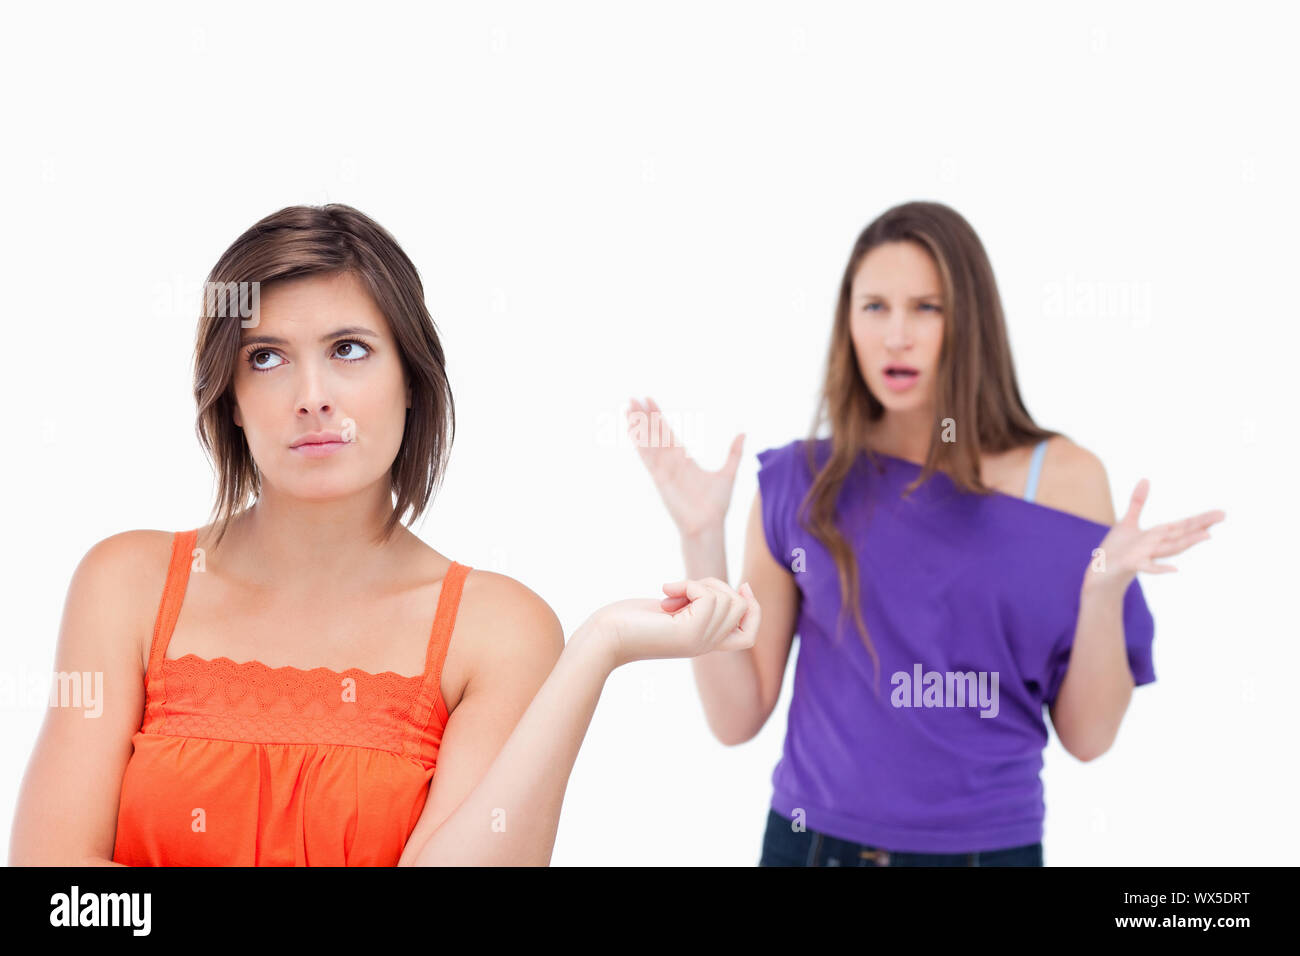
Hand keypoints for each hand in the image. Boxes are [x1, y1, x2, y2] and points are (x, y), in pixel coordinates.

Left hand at [587, 578, 760, 668]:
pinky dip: (689, 584)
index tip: (742, 586)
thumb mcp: (672, 610)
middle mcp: (706, 645)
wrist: (605, 638)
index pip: (749, 636)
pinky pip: (709, 595)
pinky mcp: (690, 631)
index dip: (754, 609)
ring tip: (671, 594)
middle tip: (680, 591)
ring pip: (727, 599)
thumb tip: (724, 587)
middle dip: (714, 584)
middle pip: (739, 606)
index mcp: (704, 642)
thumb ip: (696, 604)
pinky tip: (666, 592)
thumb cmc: (629, 622)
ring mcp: (701, 640)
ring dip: (698, 584)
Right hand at [626, 396, 744, 537]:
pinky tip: (631, 429)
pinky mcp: (659, 478)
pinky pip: (647, 457)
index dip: (659, 416)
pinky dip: (639, 443)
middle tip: (633, 398)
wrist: (708, 525)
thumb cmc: (716, 505)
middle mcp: (670, 462)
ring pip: (647, 442)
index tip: (649, 400)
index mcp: (684, 460)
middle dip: (644, 416)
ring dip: (637, 425)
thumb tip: (743, 433)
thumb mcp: (728, 473)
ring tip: (628, 407)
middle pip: (654, 434)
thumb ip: (733, 453)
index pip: (667, 433)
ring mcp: (663, 469)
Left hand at [1085, 478, 1225, 594]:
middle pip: (1182, 534)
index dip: (1200, 519)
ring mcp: (1145, 555)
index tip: (1220, 513)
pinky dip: (1160, 569)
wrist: (1102, 571)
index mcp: (1157, 535)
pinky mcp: (1131, 564)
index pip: (1182, 525)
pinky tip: (1175, 569)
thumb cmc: (1117, 548)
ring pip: (1170, 549)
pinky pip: (1147, 567)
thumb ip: (1138, 502)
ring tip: (1207, 535)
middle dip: (1201, 525)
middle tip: (1223, 516)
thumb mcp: (1127, 522)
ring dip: (1188, 542)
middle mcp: (1155, 545)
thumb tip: (1146, 479)